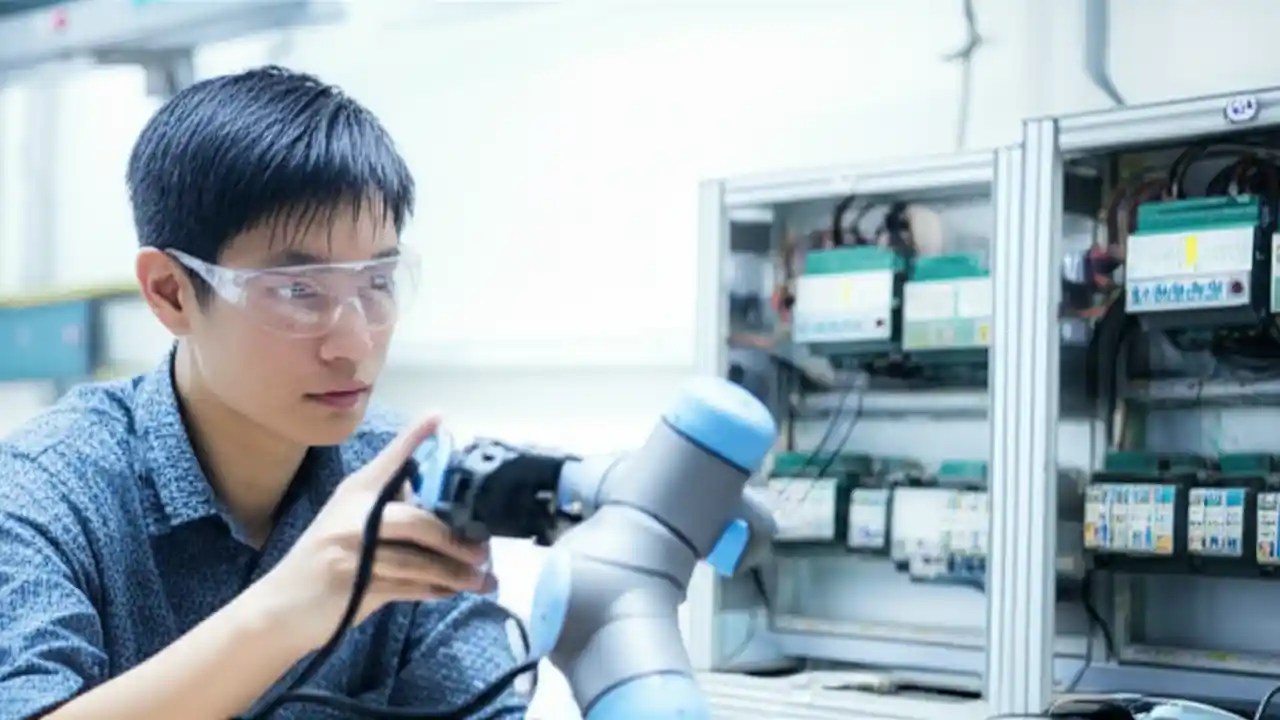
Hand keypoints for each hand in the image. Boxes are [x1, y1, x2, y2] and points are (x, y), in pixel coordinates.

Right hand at [251, 415, 493, 653]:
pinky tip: (451, 592)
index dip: (414, 438)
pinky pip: (407, 587)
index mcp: (355, 494)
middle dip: (454, 540)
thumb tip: (435, 511)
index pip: (389, 460)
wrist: (278, 610)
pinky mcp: (354, 585)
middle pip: (416, 522)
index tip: (437, 417)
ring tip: (481, 580)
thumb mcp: (349, 527)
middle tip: (484, 551)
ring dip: (455, 573)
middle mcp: (352, 516)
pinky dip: (434, 591)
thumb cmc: (321, 565)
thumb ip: (386, 514)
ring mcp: (351, 551)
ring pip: (418, 561)